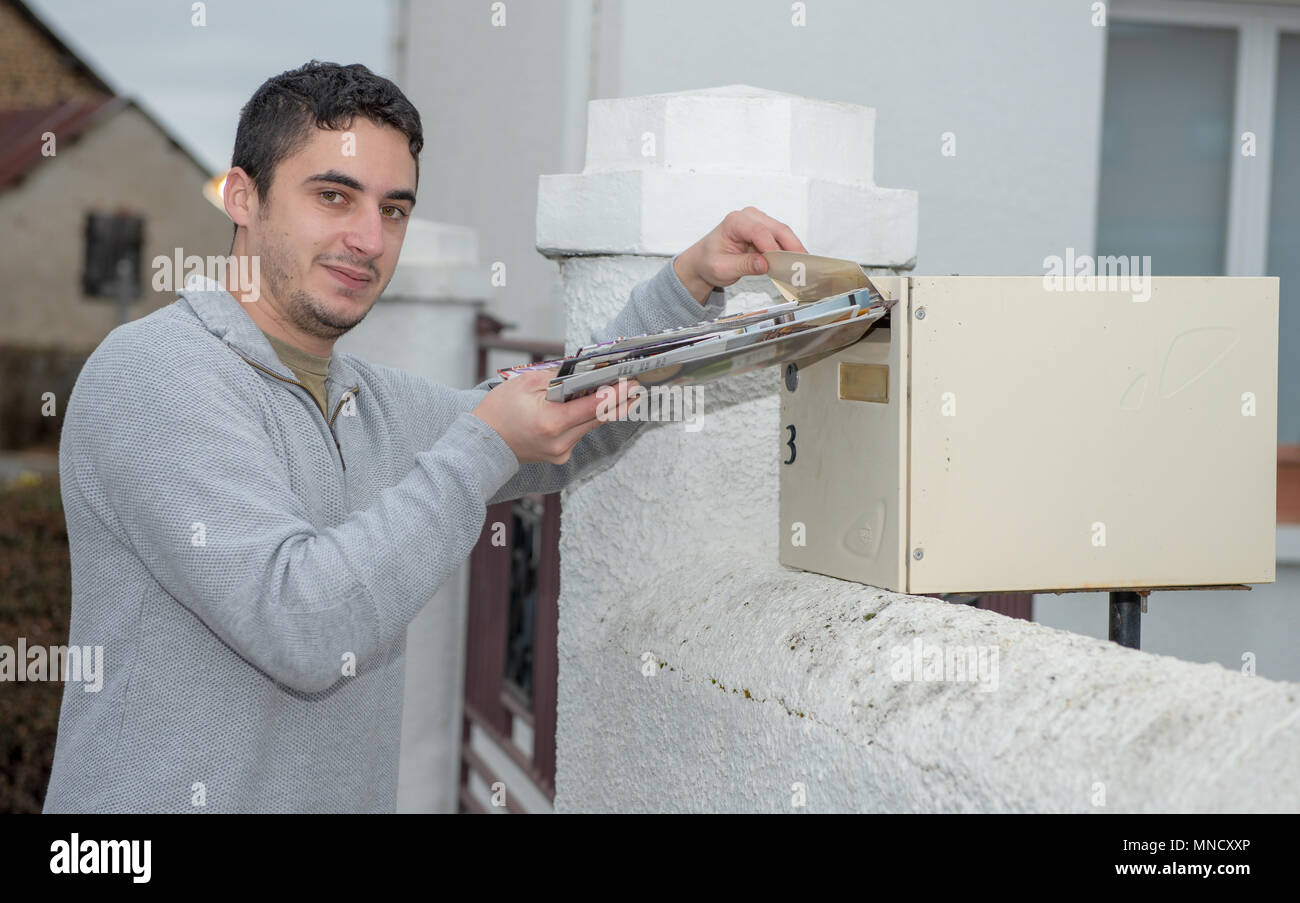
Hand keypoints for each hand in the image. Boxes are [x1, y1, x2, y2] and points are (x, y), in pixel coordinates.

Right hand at [470, 370, 638, 464]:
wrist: (482, 444)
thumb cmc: (498, 411)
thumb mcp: (525, 383)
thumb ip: (557, 379)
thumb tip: (582, 374)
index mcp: (553, 423)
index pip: (595, 406)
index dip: (617, 393)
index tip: (632, 382)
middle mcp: (561, 442)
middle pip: (599, 418)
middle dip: (618, 401)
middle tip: (636, 386)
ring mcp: (561, 452)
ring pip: (590, 425)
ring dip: (603, 409)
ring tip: (621, 393)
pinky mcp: (560, 456)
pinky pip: (578, 433)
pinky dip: (585, 418)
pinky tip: (592, 406)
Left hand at [673, 207, 809, 302]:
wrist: (705, 261)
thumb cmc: (709, 261)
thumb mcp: (722, 268)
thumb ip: (744, 265)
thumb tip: (765, 264)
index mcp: (734, 221)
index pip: (759, 231)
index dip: (772, 247)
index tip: (780, 264)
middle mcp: (748, 217)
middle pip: (777, 229)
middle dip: (791, 247)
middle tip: (803, 265)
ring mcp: (759, 222)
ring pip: (783, 233)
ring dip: (793, 249)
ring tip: (802, 266)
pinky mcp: (766, 231)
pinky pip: (782, 239)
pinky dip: (790, 251)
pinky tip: (795, 263)